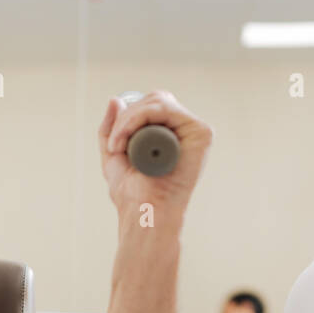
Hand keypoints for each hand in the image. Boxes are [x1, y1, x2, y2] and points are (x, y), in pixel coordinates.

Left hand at [99, 90, 212, 218]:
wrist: (144, 213)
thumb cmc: (132, 193)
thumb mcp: (113, 154)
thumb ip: (112, 127)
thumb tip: (115, 99)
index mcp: (168, 134)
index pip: (150, 106)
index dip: (128, 116)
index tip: (112, 143)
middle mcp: (183, 131)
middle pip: (155, 99)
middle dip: (127, 117)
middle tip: (114, 145)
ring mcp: (194, 131)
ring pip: (159, 101)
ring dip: (130, 119)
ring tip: (119, 146)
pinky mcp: (201, 134)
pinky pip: (167, 109)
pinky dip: (142, 119)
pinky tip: (133, 142)